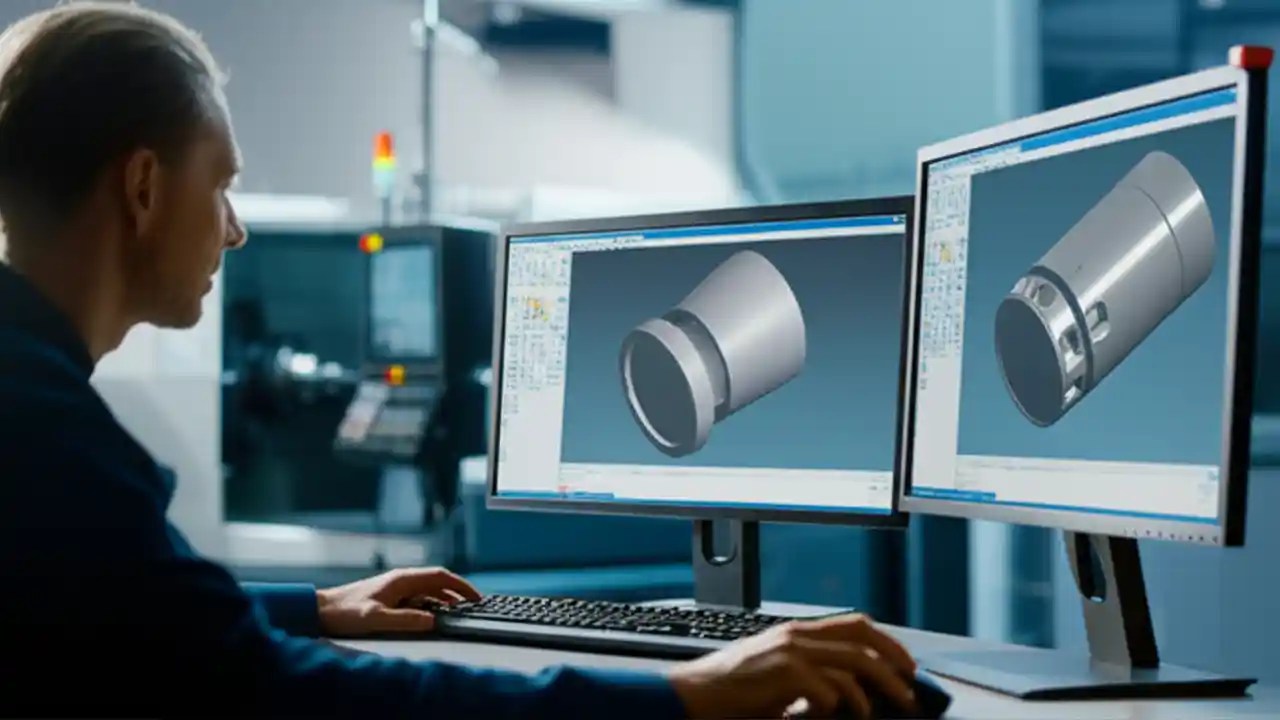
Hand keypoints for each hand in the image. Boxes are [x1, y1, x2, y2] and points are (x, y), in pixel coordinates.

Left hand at [315, 567, 480, 636]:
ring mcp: (396, 587)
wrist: (321, 610)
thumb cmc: (345, 611)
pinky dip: (432, 604)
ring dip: (445, 598)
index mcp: (402, 579)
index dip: (461, 585)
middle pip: (438, 581)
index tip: (476, 597)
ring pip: (429, 589)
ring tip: (458, 611)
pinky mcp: (390, 596)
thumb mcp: (377, 618)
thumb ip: (406, 619)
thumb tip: (433, 620)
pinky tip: (433, 615)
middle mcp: (401, 580)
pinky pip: (418, 597)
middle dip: (458, 591)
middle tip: (473, 604)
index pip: (440, 576)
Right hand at [665, 614, 917, 719]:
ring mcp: (791, 652)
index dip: (886, 642)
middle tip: (910, 687)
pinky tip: (833, 717)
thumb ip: (810, 677)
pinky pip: (830, 691)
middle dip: (894, 662)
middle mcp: (796, 635)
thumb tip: (851, 695)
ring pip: (855, 663)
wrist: (694, 696)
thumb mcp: (776, 676)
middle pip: (863, 639)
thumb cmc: (730, 693)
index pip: (854, 624)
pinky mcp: (785, 674)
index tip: (904, 665)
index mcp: (795, 633)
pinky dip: (838, 707)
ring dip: (878, 690)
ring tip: (885, 711)